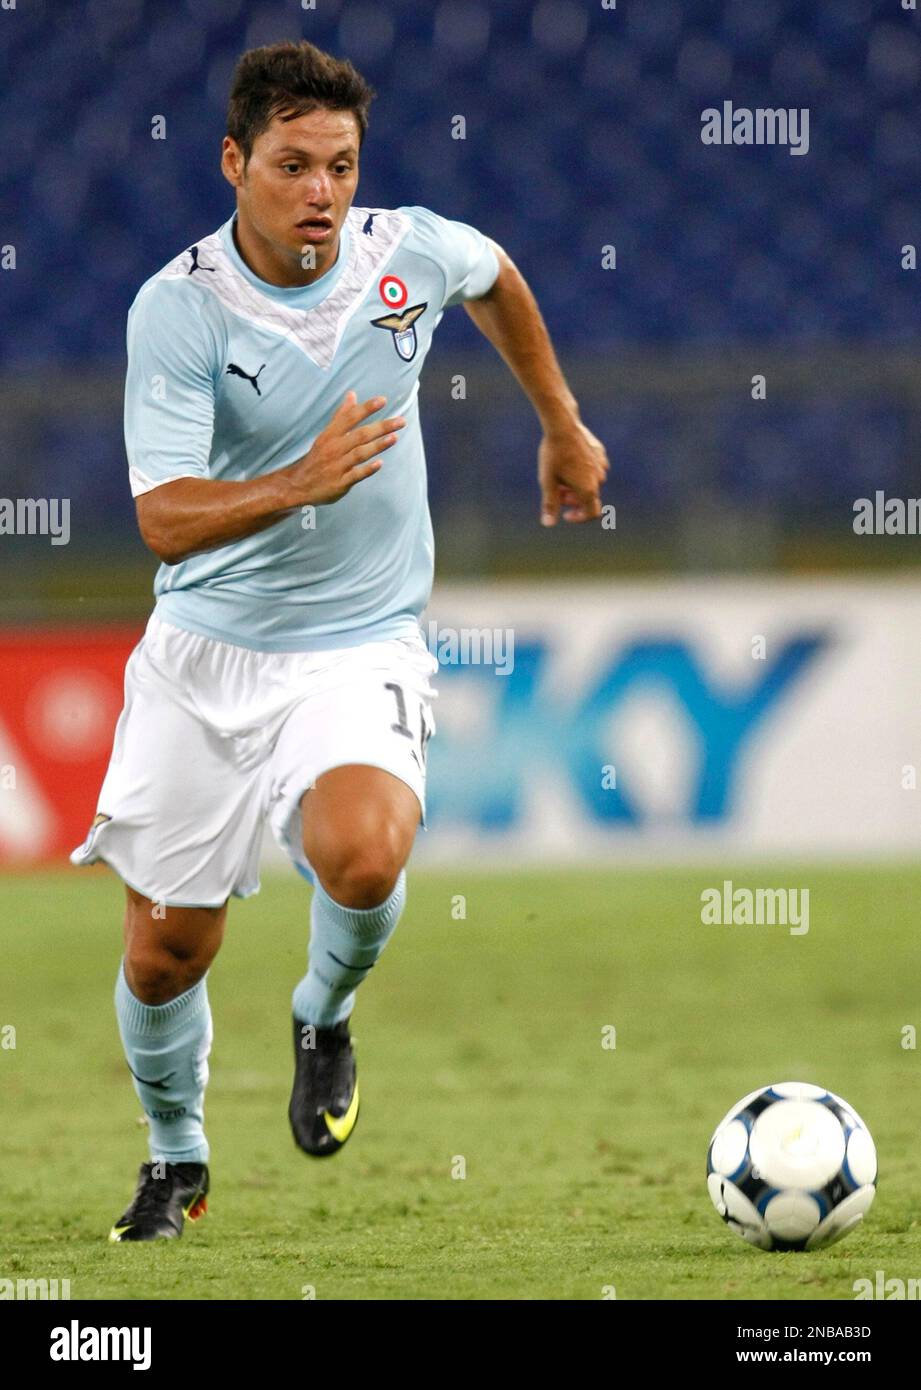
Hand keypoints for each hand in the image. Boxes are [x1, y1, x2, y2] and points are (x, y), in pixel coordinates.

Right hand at [284, 391, 405, 504]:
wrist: (298, 485)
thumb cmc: (317, 458)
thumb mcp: (326, 435)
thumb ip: (341, 416)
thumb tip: (352, 394)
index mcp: (330, 435)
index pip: (349, 418)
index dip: (366, 408)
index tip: (382, 400)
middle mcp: (333, 449)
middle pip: (360, 435)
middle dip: (381, 427)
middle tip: (401, 421)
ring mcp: (337, 466)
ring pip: (359, 453)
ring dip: (377, 445)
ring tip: (394, 437)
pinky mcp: (340, 483)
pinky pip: (355, 475)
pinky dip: (367, 469)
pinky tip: (379, 464)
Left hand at [538, 417, 608, 525]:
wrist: (562, 425)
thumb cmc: (553, 455)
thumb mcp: (547, 482)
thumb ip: (550, 504)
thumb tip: (548, 524)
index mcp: (588, 489)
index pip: (592, 514)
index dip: (579, 518)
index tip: (565, 514)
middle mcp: (599, 478)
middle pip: (589, 498)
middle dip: (573, 500)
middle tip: (556, 491)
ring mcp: (601, 464)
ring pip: (591, 482)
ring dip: (578, 485)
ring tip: (561, 475)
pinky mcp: (600, 453)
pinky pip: (594, 468)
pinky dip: (583, 471)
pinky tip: (569, 461)